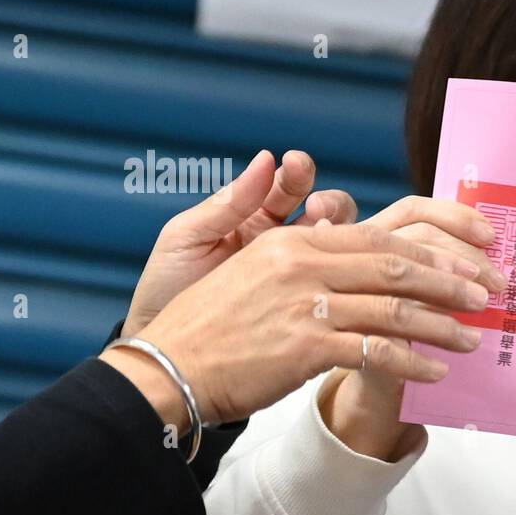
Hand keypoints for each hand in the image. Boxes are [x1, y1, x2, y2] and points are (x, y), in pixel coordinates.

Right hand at [103, 221, 489, 425]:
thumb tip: (343, 233)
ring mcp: (305, 307)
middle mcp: (303, 266)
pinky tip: (438, 371)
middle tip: (489, 292)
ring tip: (474, 336)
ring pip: (394, 309)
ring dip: (443, 324)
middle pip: (398, 267)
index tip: (472, 255)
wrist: (169, 369)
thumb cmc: (216, 324)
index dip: (434, 247)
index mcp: (296, 242)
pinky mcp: (305, 349)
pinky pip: (376, 354)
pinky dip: (413, 362)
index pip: (382, 236)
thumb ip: (303, 249)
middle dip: (452, 280)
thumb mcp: (252, 267)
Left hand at [121, 149, 355, 336]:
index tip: (296, 165)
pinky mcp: (311, 312)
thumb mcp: (187, 240)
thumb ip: (226, 202)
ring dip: (344, 237)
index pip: (290, 188)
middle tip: (317, 207)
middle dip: (329, 203)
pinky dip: (349, 278)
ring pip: (342, 249)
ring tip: (327, 238)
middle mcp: (285, 246)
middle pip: (327, 214)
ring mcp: (301, 279)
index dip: (299, 174)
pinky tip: (343, 274)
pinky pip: (340, 290)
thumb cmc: (166, 293)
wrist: (168, 356)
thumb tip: (266, 158)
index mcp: (254, 220)